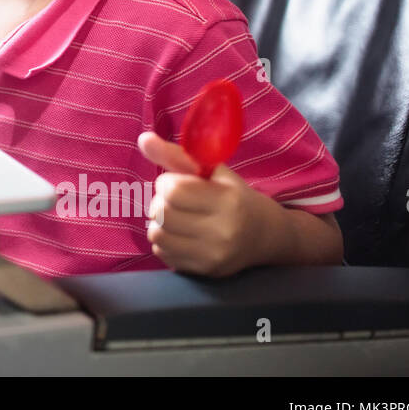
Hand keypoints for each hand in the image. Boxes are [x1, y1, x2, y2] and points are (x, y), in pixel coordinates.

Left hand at [137, 131, 274, 277]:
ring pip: (157, 234)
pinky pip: (163, 253)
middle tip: (174, 201)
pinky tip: (180, 234)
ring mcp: (214, 255)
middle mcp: (223, 231)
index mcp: (227, 200)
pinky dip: (164, 241)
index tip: (175, 183)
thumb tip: (142, 139)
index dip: (166, 183)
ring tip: (175, 217)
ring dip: (158, 222)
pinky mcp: (205, 271)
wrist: (266, 235)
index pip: (173, 191)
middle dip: (160, 202)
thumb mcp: (212, 171)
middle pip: (162, 213)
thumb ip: (175, 155)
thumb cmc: (234, 196)